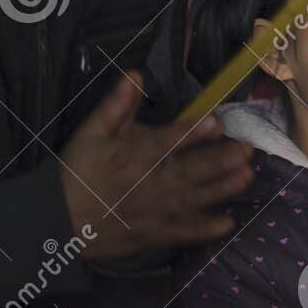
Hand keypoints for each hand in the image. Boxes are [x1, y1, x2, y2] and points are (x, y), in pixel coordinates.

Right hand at [59, 71, 254, 259]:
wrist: (59, 220)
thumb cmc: (77, 172)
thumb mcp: (91, 132)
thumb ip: (116, 104)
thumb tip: (137, 74)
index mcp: (136, 154)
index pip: (169, 140)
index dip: (193, 131)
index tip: (216, 123)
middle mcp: (151, 182)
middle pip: (192, 169)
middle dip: (223, 159)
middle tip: (248, 150)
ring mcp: (156, 210)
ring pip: (196, 198)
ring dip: (224, 188)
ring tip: (247, 177)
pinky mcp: (155, 233)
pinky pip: (185, 232)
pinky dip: (207, 229)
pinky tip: (228, 223)